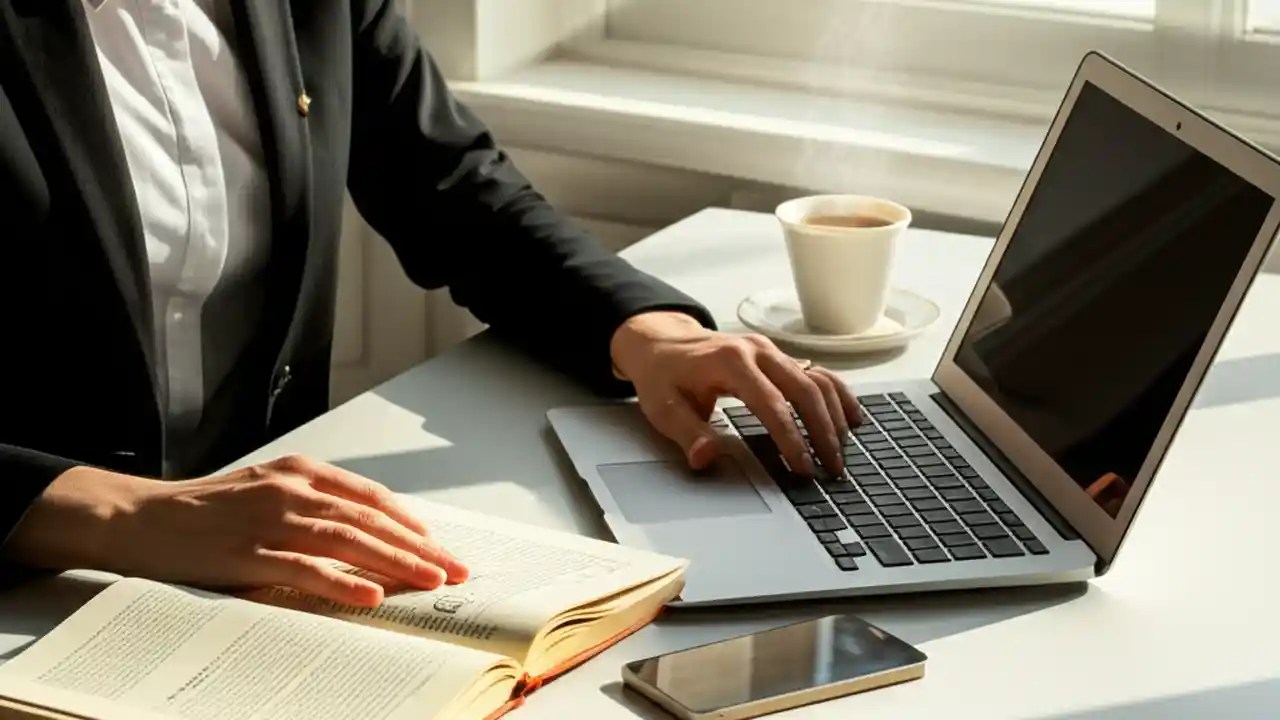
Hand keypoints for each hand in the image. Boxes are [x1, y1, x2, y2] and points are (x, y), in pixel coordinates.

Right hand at [5, 455, 467, 606]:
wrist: (137, 518)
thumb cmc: (205, 511)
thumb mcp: (265, 491)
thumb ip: (312, 504)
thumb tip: (366, 534)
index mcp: (299, 473)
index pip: (371, 498)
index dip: (410, 522)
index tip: (441, 545)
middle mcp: (292, 491)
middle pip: (370, 520)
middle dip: (419, 547)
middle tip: (455, 570)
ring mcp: (270, 522)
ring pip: (348, 541)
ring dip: (396, 562)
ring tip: (431, 582)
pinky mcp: (247, 554)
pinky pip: (305, 569)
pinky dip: (342, 581)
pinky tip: (371, 594)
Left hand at [610, 312, 861, 475]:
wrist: (662, 342)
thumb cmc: (663, 376)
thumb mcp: (663, 407)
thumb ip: (687, 433)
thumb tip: (707, 457)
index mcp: (730, 362)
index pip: (771, 405)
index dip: (791, 439)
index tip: (803, 468)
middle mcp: (757, 351)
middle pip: (804, 390)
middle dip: (823, 431)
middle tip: (831, 468)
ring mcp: (771, 351)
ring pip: (817, 379)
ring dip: (835, 415)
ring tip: (842, 451)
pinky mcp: (778, 356)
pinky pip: (817, 371)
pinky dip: (838, 394)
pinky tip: (852, 418)